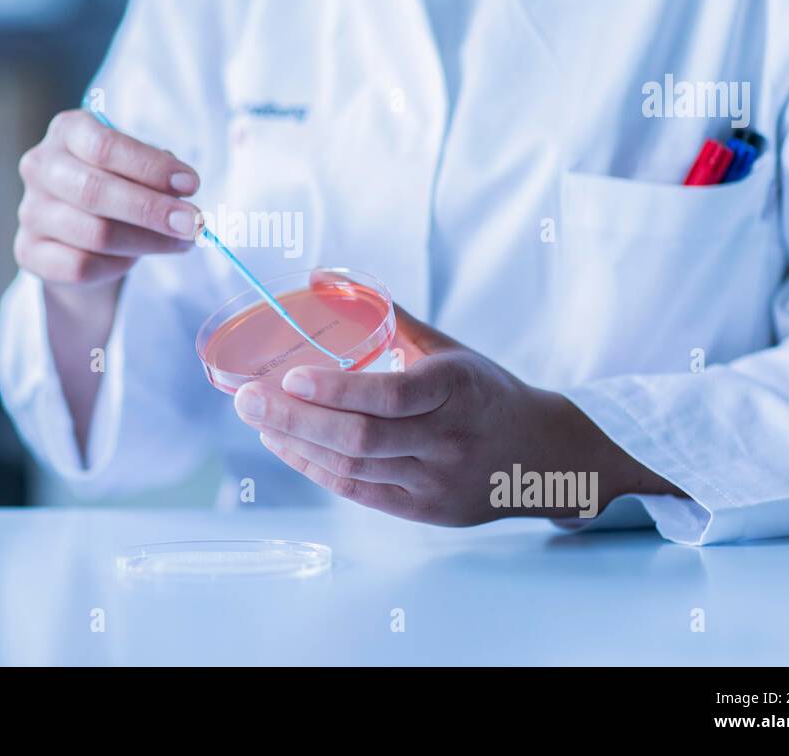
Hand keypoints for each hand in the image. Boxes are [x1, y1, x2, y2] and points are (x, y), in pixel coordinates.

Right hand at [14, 109, 202, 293]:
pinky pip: (81, 266)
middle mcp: (41, 166)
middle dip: (153, 210)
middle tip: (195, 223)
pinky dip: (117, 266)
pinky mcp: (28, 251)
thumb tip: (181, 191)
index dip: (151, 167)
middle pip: (95, 191)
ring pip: (95, 234)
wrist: (80, 233)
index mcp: (68, 131)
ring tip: (180, 244)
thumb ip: (155, 172)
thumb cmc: (118, 186)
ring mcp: (30, 211)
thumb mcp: (137, 168)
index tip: (191, 185)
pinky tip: (135, 259)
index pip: (105, 146)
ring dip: (148, 242)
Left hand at [233, 305, 681, 524]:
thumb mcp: (450, 349)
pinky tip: (286, 447)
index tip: (288, 375)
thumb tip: (325, 277)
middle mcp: (447, 439)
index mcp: (456, 388)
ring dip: (296, 444)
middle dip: (295, 419)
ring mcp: (436, 480)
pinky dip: (316, 469)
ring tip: (257, 419)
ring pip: (353, 467)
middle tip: (245, 400)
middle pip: (360, 437)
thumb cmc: (485, 392)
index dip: (334, 389)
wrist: (543, 456)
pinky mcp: (425, 511)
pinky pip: (359, 492)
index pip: (390, 395)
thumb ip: (389, 315)